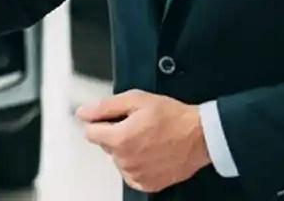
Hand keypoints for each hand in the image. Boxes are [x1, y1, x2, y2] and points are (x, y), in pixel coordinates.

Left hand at [77, 90, 210, 192]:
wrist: (201, 136)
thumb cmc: (173, 117)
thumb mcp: (136, 100)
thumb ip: (104, 107)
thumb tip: (83, 113)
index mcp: (119, 139)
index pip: (90, 132)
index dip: (101, 122)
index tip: (114, 118)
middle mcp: (126, 161)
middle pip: (105, 145)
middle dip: (116, 134)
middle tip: (138, 125)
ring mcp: (137, 174)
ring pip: (118, 158)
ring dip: (127, 149)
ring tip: (148, 138)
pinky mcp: (148, 184)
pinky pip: (131, 172)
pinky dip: (137, 163)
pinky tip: (151, 152)